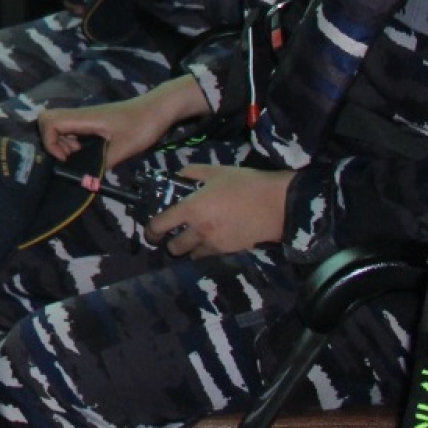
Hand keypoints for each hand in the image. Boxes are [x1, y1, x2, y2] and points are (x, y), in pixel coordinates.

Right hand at [39, 77, 208, 168]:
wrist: (159, 109)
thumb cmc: (143, 125)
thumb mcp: (125, 148)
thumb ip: (103, 163)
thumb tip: (87, 180)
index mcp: (84, 118)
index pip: (50, 121)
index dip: (50, 141)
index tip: (66, 158)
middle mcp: (80, 115)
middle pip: (48, 120)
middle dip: (51, 141)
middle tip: (69, 157)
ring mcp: (85, 118)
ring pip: (58, 125)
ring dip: (61, 143)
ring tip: (80, 157)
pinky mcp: (92, 122)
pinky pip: (71, 129)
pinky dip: (71, 142)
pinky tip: (88, 152)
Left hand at [145, 165, 291, 258]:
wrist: (276, 205)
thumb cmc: (244, 184)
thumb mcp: (215, 171)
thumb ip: (191, 172)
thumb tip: (177, 175)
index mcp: (191, 209)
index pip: (159, 225)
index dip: (150, 230)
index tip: (150, 231)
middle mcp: (198, 230)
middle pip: (174, 247)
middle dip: (170, 243)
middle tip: (174, 235)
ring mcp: (214, 243)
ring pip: (191, 255)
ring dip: (188, 249)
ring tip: (193, 238)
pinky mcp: (229, 251)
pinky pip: (209, 256)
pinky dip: (206, 251)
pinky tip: (211, 239)